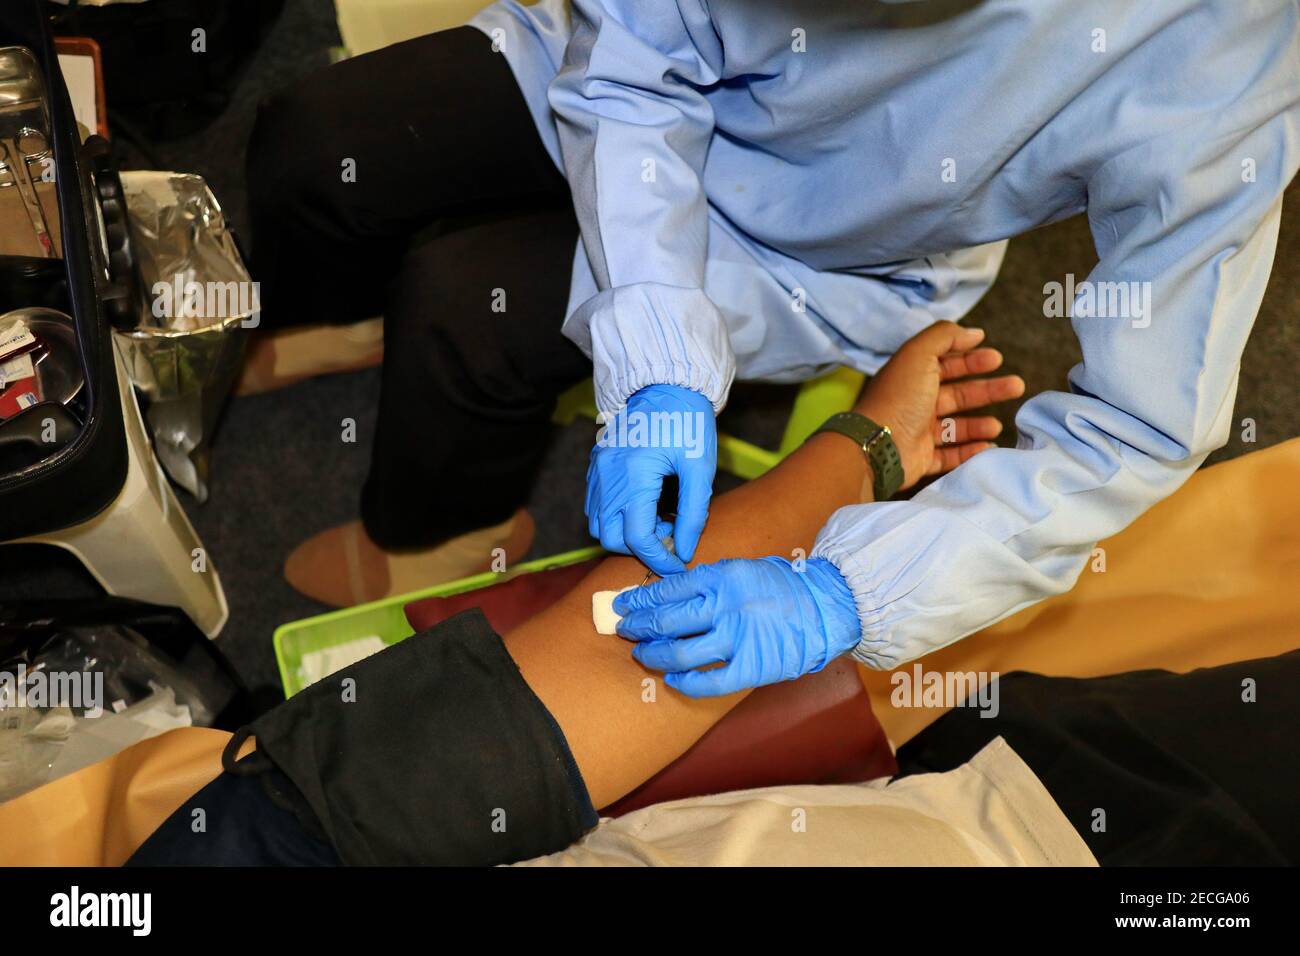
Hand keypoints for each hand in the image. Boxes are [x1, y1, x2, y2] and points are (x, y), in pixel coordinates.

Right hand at [586, 384, 717, 575]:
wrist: (665, 384)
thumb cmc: (687, 422)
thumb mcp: (698, 468)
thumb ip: (693, 513)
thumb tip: (685, 551)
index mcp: (634, 477)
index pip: (638, 538)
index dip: (659, 559)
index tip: (678, 566)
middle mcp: (608, 478)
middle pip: (611, 538)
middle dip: (639, 548)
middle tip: (669, 535)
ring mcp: (597, 472)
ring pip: (598, 525)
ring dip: (624, 534)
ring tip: (656, 518)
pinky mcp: (595, 466)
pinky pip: (594, 506)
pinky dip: (614, 517)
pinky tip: (642, 505)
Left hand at [614, 556, 859, 696]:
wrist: (828, 606)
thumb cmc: (783, 586)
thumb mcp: (742, 568)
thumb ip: (708, 580)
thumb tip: (666, 594)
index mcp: (721, 577)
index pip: (666, 590)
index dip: (639, 600)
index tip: (623, 605)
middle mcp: (724, 607)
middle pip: (665, 621)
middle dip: (637, 626)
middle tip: (624, 629)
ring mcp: (736, 639)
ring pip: (678, 653)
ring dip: (653, 655)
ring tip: (642, 654)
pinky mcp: (750, 667)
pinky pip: (706, 682)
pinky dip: (684, 683)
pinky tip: (672, 679)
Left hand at [856, 322, 1024, 490]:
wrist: (877, 445)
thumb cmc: (899, 397)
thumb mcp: (919, 354)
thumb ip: (945, 337)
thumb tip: (974, 333)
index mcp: (913, 376)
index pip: (947, 364)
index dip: (971, 359)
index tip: (997, 358)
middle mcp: (916, 402)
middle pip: (958, 394)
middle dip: (987, 390)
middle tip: (1016, 386)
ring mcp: (919, 432)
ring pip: (956, 426)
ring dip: (980, 424)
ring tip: (998, 424)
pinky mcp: (922, 458)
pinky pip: (951, 455)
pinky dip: (971, 451)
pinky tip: (989, 446)